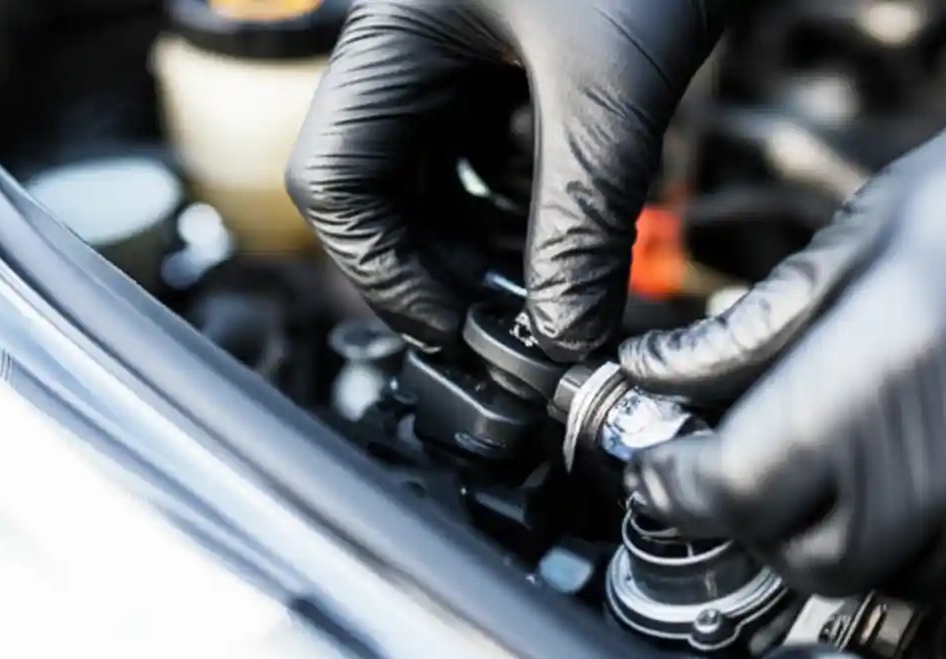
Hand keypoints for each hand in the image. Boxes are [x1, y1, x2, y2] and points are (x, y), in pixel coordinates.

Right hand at [286, 0, 729, 359]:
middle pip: (380, 188)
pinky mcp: (508, 50)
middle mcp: (409, 44)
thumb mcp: (610, 91)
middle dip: (442, 265)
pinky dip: (518, 197)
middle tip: (513, 321)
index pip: (334, 185)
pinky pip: (486, 144)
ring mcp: (457, 45)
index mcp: (393, 37)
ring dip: (483, 239)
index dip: (388, 275)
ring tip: (547, 282)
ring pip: (435, 173)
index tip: (461, 331)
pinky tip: (566, 222)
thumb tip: (569, 333)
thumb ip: (584, 221)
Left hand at [620, 13, 945, 595]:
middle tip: (761, 454)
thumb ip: (761, 324)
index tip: (673, 465)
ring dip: (864, 517)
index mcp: (912, 351)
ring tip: (882, 428)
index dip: (684, 483)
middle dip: (766, 515)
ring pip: (905, 569)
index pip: (745, 485)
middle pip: (816, 557)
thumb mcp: (883, 221)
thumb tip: (670, 380)